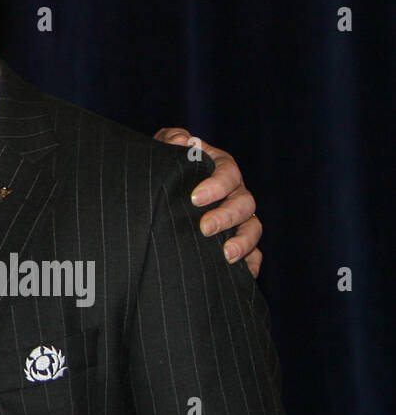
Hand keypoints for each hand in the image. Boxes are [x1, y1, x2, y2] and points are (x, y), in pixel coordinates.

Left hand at [155, 128, 261, 276]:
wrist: (159, 193)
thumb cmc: (164, 169)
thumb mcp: (161, 149)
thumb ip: (170, 140)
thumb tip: (183, 140)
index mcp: (220, 168)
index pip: (228, 173)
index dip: (216, 185)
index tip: (195, 198)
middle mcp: (234, 193)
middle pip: (244, 203)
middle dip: (226, 216)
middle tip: (204, 228)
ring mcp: (239, 218)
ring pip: (252, 228)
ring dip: (243, 242)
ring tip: (226, 254)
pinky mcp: (237, 242)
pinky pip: (255, 255)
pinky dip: (252, 263)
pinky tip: (243, 274)